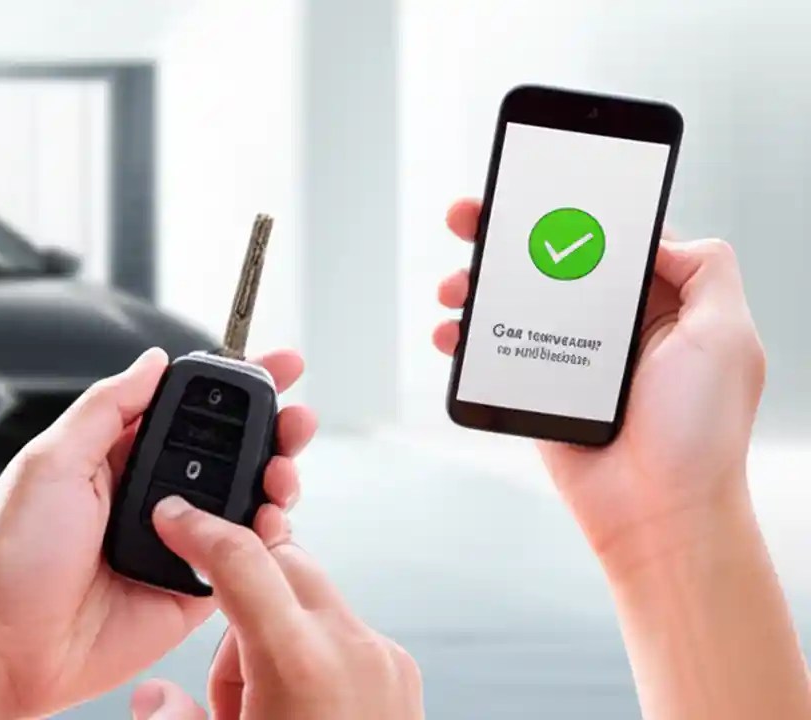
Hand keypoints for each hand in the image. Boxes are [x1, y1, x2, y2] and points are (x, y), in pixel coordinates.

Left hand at [0, 347, 318, 717]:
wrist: (10, 648)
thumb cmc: (14, 559)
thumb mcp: (51, 461)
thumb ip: (108, 408)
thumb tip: (153, 361)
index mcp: (119, 456)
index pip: (188, 408)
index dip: (234, 385)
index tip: (274, 363)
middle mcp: (153, 494)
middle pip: (230, 450)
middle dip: (273, 428)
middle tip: (298, 417)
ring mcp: (179, 539)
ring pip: (245, 499)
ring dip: (275, 478)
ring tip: (284, 469)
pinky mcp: (194, 586)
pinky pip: (243, 556)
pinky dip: (268, 536)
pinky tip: (272, 518)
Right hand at [127, 498, 421, 719]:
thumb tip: (155, 697)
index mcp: (303, 665)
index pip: (241, 560)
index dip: (198, 530)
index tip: (174, 518)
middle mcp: (353, 649)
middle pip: (280, 566)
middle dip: (240, 601)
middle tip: (229, 688)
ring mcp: (385, 661)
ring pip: (309, 600)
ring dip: (275, 633)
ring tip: (267, 715)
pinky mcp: (402, 675)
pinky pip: (340, 634)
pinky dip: (310, 654)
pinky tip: (302, 714)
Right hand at [434, 199, 765, 572]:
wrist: (658, 515)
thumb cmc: (700, 435)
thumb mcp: (728, 335)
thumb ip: (706, 269)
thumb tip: (661, 232)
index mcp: (664, 304)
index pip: (610, 237)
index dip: (571, 206)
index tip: (534, 184)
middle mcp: (616, 325)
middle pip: (549, 261)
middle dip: (505, 235)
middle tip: (469, 216)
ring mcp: (573, 358)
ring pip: (515, 303)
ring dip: (476, 284)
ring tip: (455, 286)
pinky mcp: (539, 390)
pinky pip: (495, 353)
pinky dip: (466, 338)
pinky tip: (451, 331)